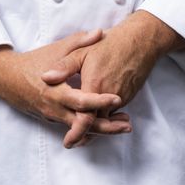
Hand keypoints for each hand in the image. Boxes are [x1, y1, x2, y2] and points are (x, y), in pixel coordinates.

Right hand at [0, 29, 131, 147]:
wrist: (6, 77)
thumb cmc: (33, 62)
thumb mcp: (56, 49)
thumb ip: (79, 41)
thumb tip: (100, 33)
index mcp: (56, 90)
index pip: (82, 101)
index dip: (100, 101)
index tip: (118, 99)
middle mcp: (55, 108)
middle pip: (84, 124)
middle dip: (107, 127)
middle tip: (127, 125)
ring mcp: (53, 116)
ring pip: (80, 129)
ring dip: (101, 130)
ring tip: (122, 126)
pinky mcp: (52, 119)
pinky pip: (72, 127)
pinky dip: (88, 128)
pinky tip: (104, 124)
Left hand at [41, 12, 184, 146]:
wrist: (140, 41)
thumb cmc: (109, 44)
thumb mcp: (82, 51)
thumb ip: (64, 67)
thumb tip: (45, 78)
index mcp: (94, 85)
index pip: (85, 118)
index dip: (76, 132)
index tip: (68, 142)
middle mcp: (108, 96)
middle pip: (96, 124)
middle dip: (85, 135)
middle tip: (73, 142)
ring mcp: (120, 97)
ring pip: (106, 119)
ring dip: (96, 127)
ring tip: (83, 133)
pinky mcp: (128, 96)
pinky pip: (114, 113)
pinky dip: (106, 118)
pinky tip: (98, 117)